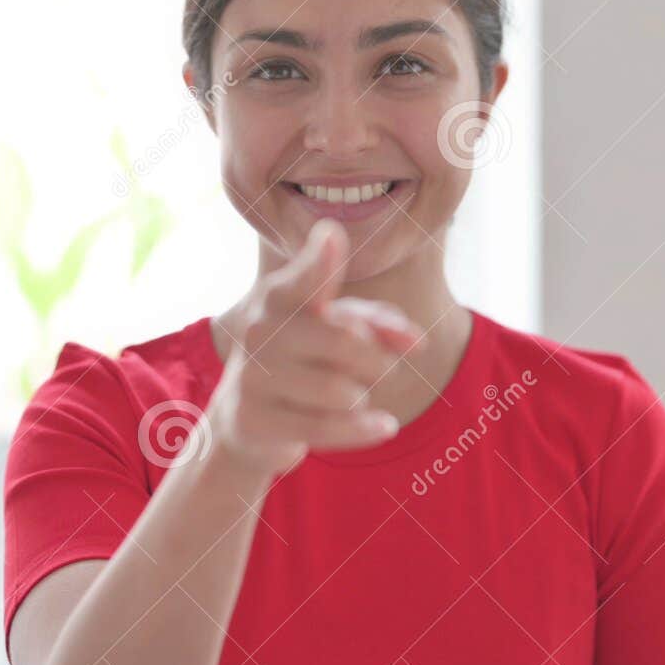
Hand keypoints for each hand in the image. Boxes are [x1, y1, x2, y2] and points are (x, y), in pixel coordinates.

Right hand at [204, 219, 421, 481]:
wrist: (247, 420)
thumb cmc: (306, 361)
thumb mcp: (342, 331)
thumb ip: (382, 325)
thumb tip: (417, 342)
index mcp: (281, 295)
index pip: (306, 276)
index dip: (321, 259)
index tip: (331, 235)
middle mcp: (260, 329)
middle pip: (348, 341)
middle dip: (378, 361)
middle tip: (378, 369)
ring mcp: (252, 375)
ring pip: (342, 390)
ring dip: (363, 397)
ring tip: (352, 396)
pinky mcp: (255, 420)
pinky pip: (329, 427)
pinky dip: (365, 428)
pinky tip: (384, 425)